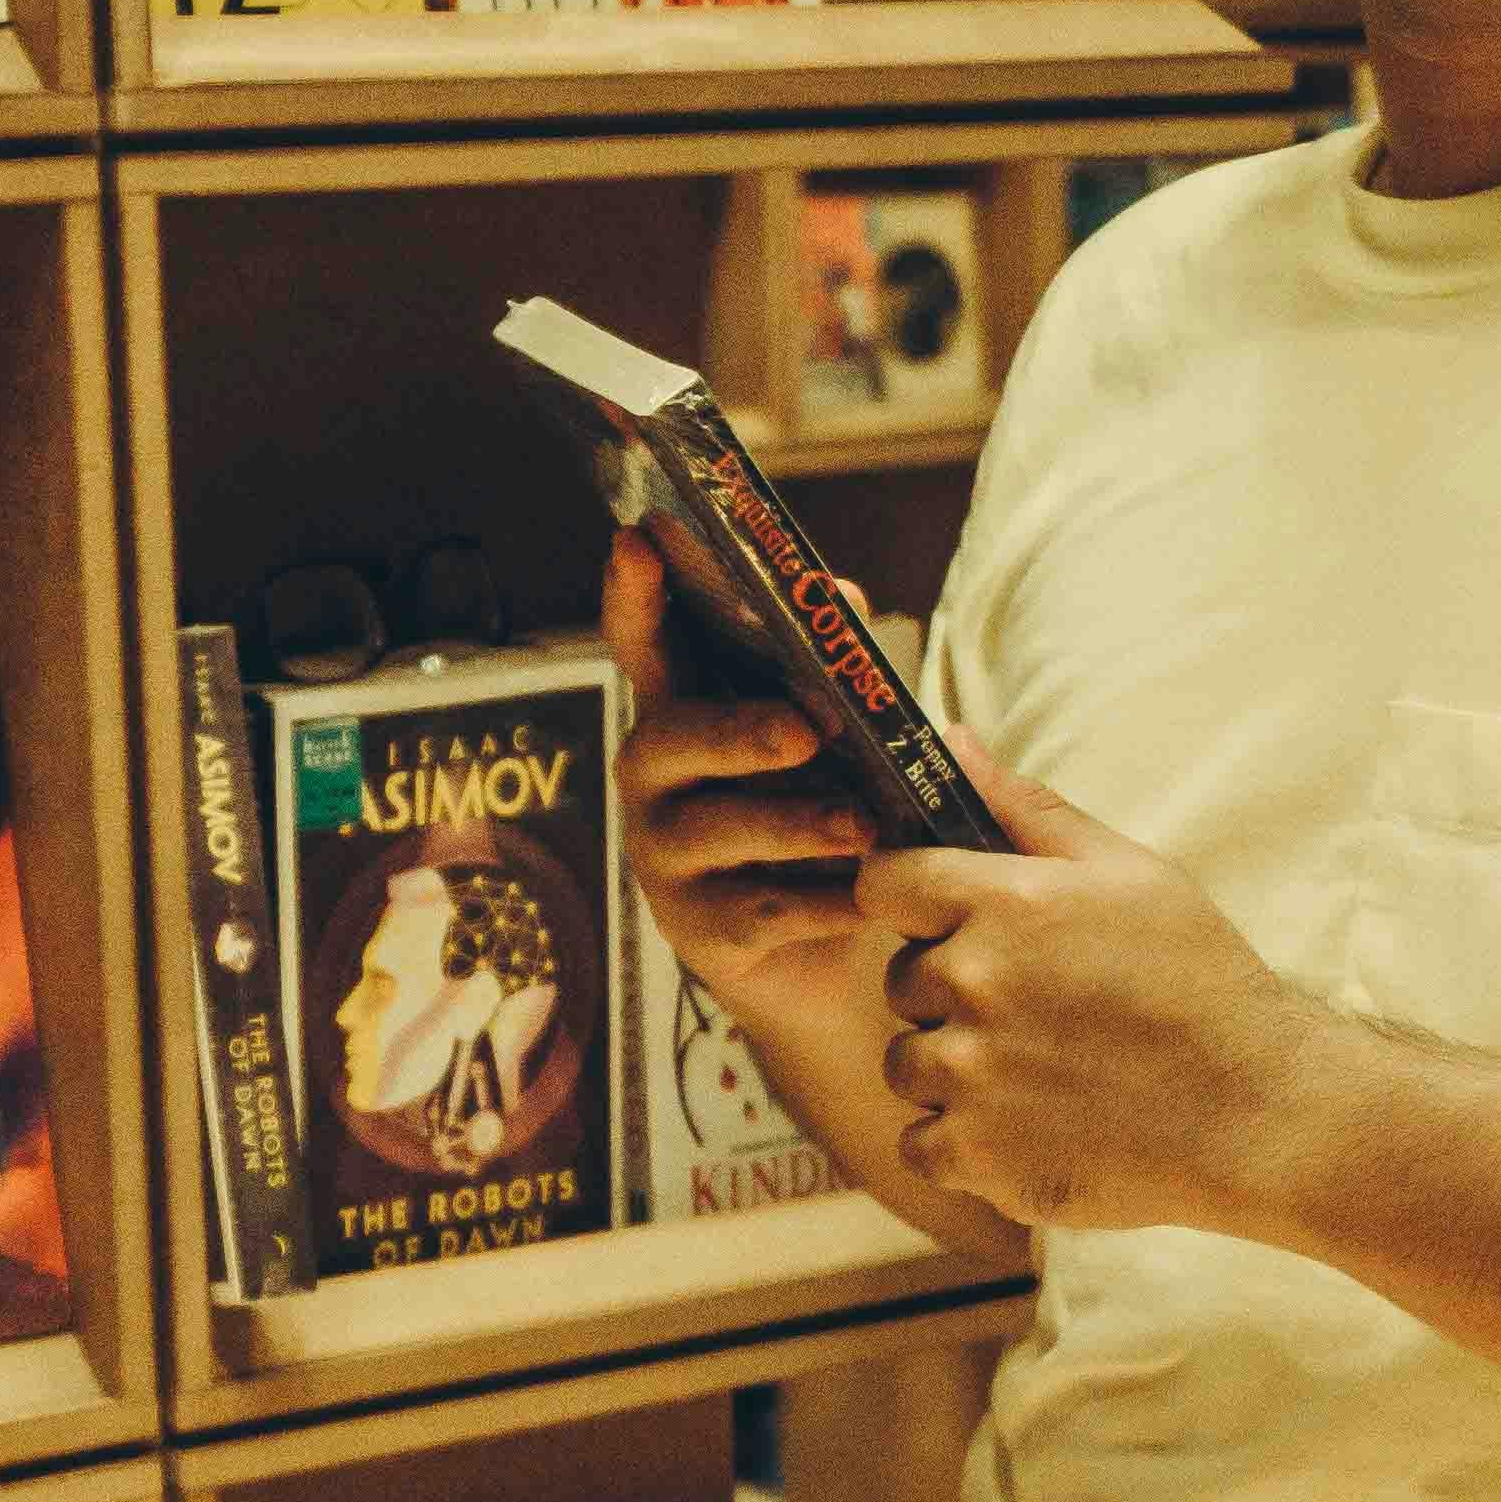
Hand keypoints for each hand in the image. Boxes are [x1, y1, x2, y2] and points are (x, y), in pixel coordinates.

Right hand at [604, 533, 867, 1011]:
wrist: (843, 960)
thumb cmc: (834, 817)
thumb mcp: (844, 738)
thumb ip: (837, 668)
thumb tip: (840, 596)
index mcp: (688, 714)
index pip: (646, 646)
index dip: (634, 596)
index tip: (636, 541)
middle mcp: (659, 783)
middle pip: (668, 741)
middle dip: (736, 730)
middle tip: (804, 730)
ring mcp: (669, 861)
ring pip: (713, 830)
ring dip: (792, 822)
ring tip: (863, 825)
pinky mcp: (700, 935)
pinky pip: (756, 913)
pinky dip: (817, 902)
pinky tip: (867, 897)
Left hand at [863, 752, 1331, 1233]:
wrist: (1259, 1113)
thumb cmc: (1201, 982)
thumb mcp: (1132, 872)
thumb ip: (1030, 810)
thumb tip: (952, 740)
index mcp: (1006, 904)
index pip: (885, 883)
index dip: (909, 900)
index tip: (943, 921)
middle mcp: (974, 985)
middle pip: (901, 981)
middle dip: (950, 993)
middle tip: (1032, 1011)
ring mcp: (971, 1077)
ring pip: (908, 1065)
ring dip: (954, 1070)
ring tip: (1039, 1074)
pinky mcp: (978, 1157)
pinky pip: (922, 1144)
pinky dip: (962, 1144)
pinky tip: (1028, 1128)